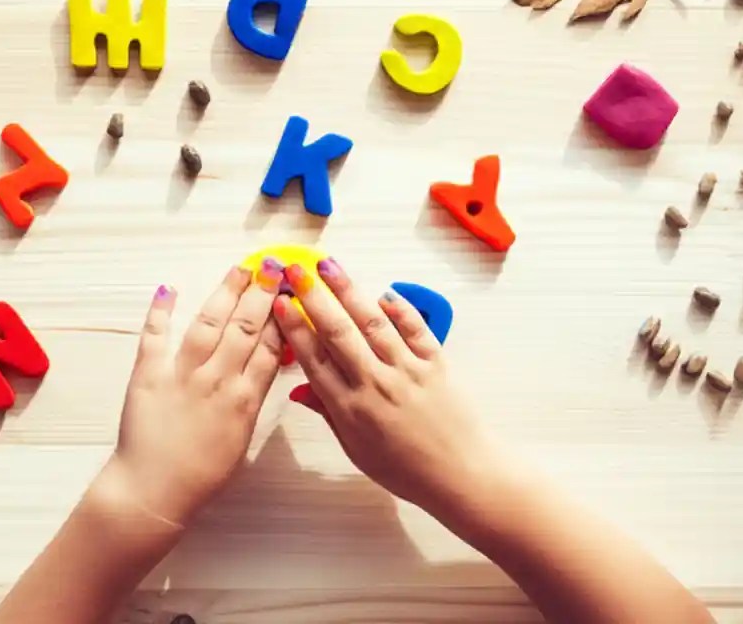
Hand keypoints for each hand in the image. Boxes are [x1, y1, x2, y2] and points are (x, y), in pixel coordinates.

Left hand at [108, 262, 285, 525]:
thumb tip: (269, 365)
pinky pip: (155, 337)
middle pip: (246, 328)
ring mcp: (182, 377)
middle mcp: (218, 382)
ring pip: (209, 325)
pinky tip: (168, 289)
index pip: (272, 348)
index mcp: (245, 400)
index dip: (283, 317)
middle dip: (262, 294)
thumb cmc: (202, 475)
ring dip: (225, 293)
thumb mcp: (242, 438)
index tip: (293, 293)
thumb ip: (254, 398)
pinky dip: (160, 311)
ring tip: (239, 269)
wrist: (155, 493)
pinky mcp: (148, 377)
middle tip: (273, 268)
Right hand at [273, 258, 501, 522]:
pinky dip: (400, 309)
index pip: (314, 360)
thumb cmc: (406, 470)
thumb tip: (299, 391)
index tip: (280, 302)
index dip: (294, 328)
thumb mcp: (357, 451)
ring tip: (330, 266)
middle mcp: (376, 385)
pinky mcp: (436, 365)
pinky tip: (384, 293)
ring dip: (349, 291)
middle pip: (338, 333)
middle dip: (314, 298)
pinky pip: (416, 330)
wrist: (461, 476)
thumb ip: (329, 414)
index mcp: (350, 409)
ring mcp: (408, 372)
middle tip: (296, 270)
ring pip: (373, 323)